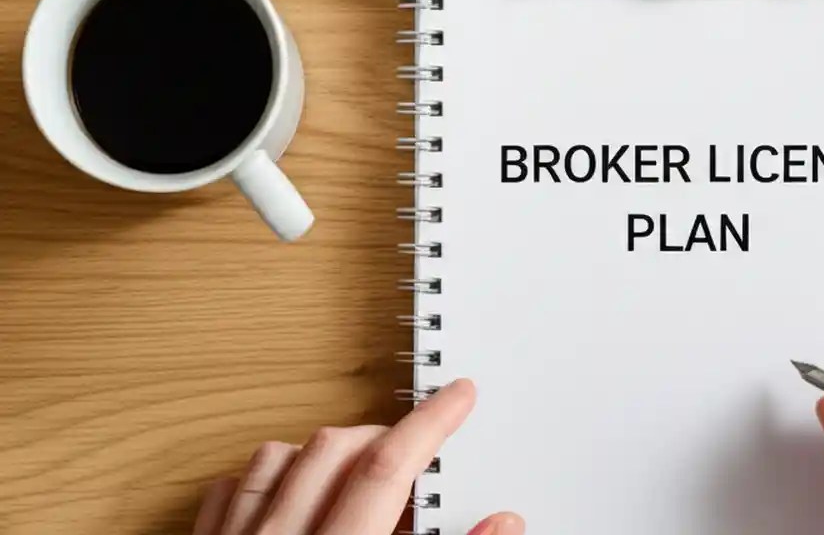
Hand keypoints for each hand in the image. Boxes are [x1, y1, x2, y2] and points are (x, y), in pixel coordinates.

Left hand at [193, 379, 523, 534]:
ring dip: (323, 451)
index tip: (458, 396)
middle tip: (418, 449)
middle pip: (332, 450)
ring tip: (358, 470)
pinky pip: (228, 491)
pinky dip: (265, 479)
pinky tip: (288, 491)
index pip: (387, 469)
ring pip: (275, 458)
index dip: (431, 424)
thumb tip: (502, 523)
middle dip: (383, 436)